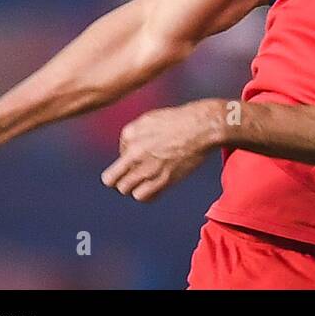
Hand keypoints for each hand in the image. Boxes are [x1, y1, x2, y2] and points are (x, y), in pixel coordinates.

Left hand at [102, 99, 226, 201]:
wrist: (203, 126)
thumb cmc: (181, 120)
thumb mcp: (150, 119)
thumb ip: (134, 135)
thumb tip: (126, 151)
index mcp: (130, 134)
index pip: (117, 156)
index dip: (127, 159)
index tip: (141, 157)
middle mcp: (134, 152)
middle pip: (111, 179)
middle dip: (120, 179)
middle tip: (133, 176)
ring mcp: (148, 167)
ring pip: (125, 190)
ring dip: (133, 187)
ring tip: (145, 181)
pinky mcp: (163, 179)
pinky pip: (143, 197)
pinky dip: (146, 195)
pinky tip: (154, 187)